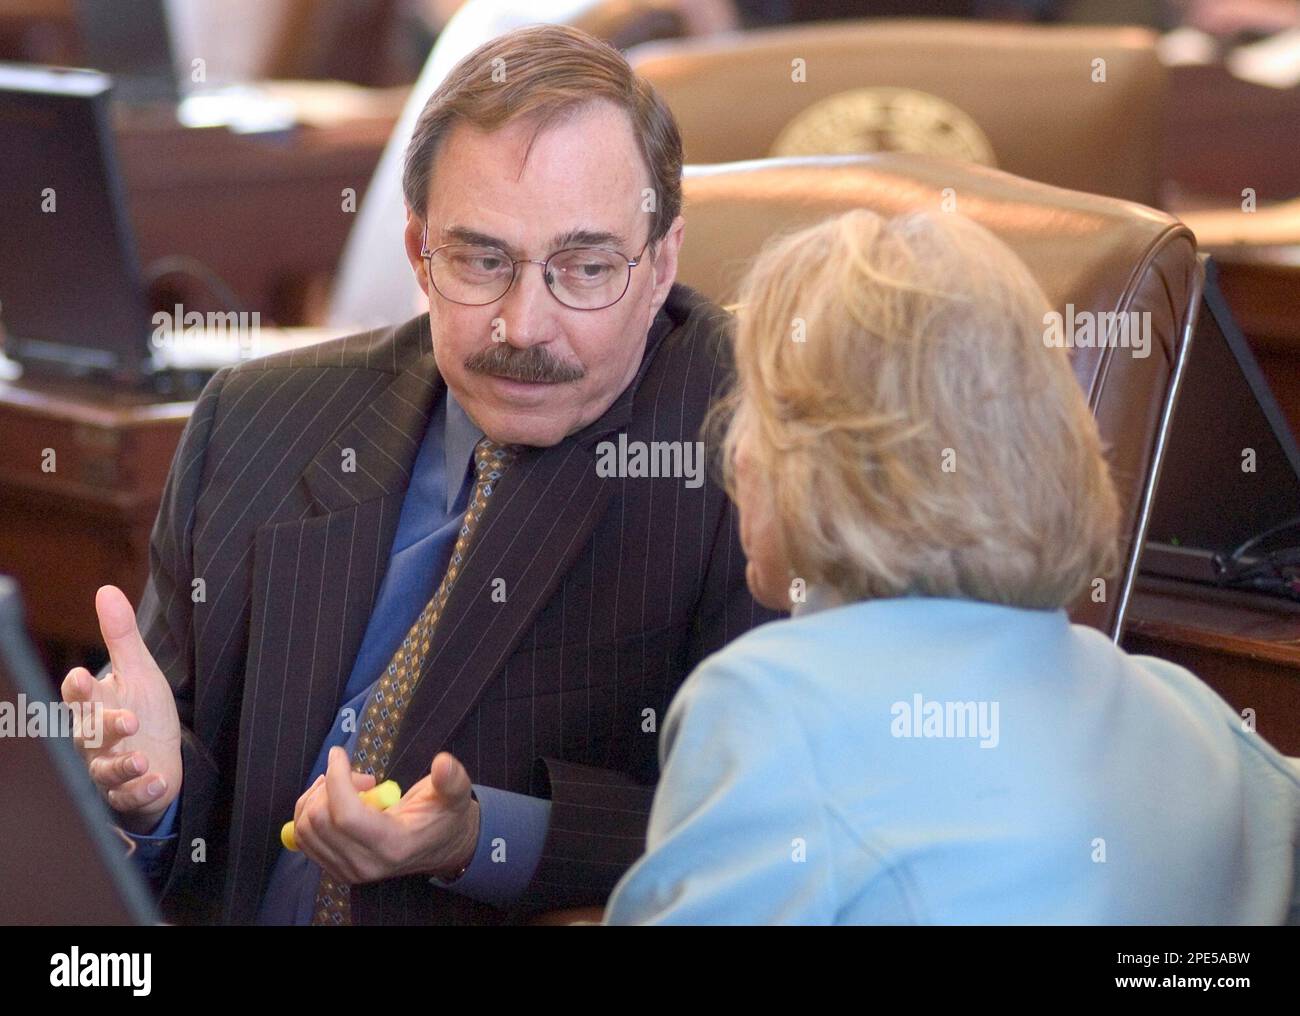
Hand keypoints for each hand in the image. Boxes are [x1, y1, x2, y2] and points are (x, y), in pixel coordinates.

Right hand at [61, 585, 182, 834]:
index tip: (83, 677)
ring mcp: (107, 766)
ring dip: (122, 765)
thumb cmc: (141, 709)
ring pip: (103, 769)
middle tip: (127, 720)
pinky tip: (156, 781)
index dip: (78, 688)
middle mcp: (93, 738)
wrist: (158, 754)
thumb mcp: (137, 671)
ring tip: (141, 759)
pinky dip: (140, 790)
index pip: (78, 695)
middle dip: (103, 727)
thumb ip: (121, 636)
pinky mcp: (126, 791)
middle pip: (88, 733)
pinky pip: (126, 795)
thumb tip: (106, 590)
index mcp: (96, 705)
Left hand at [291, 746, 478, 884]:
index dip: (336, 779)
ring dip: (317, 796)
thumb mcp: (455, 795)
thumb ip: (452, 780)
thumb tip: (443, 764)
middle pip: (319, 820)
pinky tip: (334, 799)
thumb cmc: (444, 816)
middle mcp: (364, 865)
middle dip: (330, 785)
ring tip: (346, 786)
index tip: (339, 753)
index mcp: (393, 846)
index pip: (346, 816)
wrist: (440, 847)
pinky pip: (303, 838)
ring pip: (305, 829)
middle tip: (358, 776)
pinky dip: (309, 810)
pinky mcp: (334, 868)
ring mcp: (346, 871)